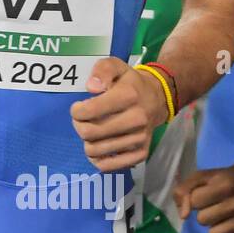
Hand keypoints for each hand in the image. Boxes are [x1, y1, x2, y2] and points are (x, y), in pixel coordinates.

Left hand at [70, 56, 168, 171]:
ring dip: (86, 142)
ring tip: (91, 131)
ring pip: (95, 151)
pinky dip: (98, 159)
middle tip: (81, 120)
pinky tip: (99, 146)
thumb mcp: (116, 66)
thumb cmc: (130, 82)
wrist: (157, 99)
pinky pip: (110, 166)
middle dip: (78, 126)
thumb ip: (101, 70)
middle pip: (89, 133)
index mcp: (128, 95)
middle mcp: (136, 118)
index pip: (89, 111)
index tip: (78, 107)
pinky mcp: (141, 153)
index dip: (76, 111)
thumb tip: (91, 87)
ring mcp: (140, 138)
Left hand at [175, 155, 233, 232]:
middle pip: (203, 220)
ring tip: (224, 216)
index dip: (197, 199)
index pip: (195, 202)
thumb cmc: (223, 180)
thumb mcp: (201, 177)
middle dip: (205, 213)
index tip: (207, 193)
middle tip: (217, 205)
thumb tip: (183, 216)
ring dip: (214, 227)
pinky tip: (232, 225)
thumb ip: (183, 191)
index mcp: (227, 184)